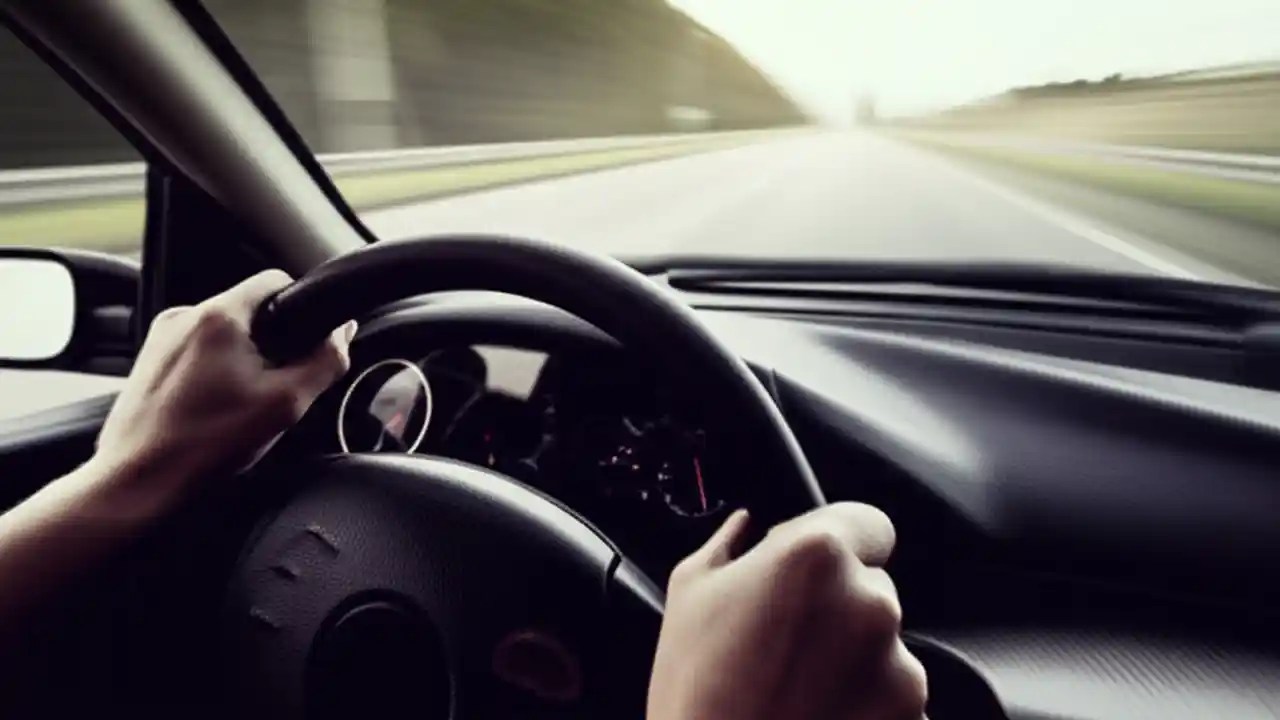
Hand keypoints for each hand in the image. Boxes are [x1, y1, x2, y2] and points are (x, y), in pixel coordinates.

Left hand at [91, 270, 353, 508]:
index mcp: (219, 316)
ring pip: (225, 333)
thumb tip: (342, 333)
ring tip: (240, 405)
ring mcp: (161, 338)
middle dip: (271, 344)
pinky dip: (215, 373)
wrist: (139, 481)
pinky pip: (198, 352)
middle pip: (250, 310)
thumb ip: (324, 361)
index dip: (302, 311)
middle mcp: (184, 316)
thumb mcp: (285, 404)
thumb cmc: (205, 444)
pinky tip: (215, 410)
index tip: (307, 346)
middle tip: (274, 388)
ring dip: (243, 360)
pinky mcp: (150, 361)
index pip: (276, 281)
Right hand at [648, 503, 926, 719]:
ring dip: (855, 659)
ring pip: (884, 644)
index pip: (868, 522)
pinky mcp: (911, 717)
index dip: (841, 542)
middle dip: (839, 606)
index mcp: (816, 555)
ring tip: (797, 690)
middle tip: (787, 641)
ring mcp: (898, 665)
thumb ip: (727, 545)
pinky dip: (866, 707)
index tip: (816, 569)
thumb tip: (744, 525)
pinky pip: (893, 698)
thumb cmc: (696, 690)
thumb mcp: (690, 595)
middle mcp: (870, 602)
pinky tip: (816, 717)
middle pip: (873, 585)